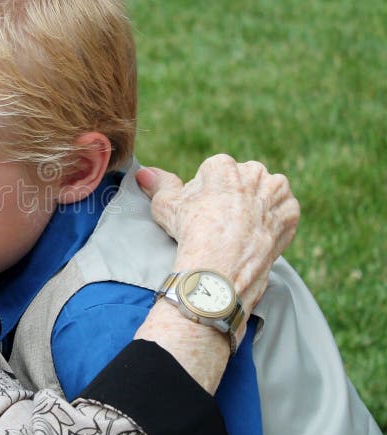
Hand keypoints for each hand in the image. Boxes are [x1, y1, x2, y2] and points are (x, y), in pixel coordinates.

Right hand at [136, 154, 299, 315]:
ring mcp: (276, 192)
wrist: (219, 269)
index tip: (202, 213)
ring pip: (265, 193)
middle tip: (219, 223)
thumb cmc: (190, 235)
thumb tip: (144, 173)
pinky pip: (282, 212)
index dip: (206, 195)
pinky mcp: (290, 213)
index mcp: (223, 166)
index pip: (214, 173)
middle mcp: (254, 172)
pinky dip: (272, 222)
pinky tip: (256, 236)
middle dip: (233, 197)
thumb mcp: (166, 206)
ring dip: (256, 206)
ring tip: (239, 230)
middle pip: (241, 181)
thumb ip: (158, 183)